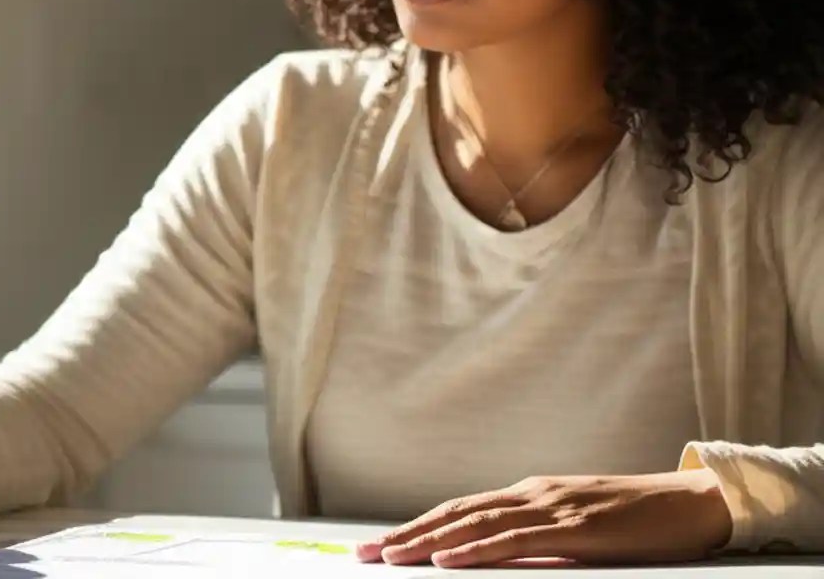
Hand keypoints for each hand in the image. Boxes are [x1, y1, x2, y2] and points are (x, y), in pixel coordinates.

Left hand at [356, 470, 732, 568]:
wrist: (692, 505)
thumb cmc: (636, 522)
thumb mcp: (575, 530)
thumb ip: (535, 539)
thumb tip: (491, 561)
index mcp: (529, 495)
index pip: (459, 511)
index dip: (416, 527)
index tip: (380, 546)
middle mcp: (531, 495)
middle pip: (454, 514)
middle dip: (406, 535)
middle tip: (364, 555)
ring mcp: (551, 507)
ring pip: (474, 524)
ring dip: (427, 542)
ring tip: (391, 557)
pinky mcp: (574, 527)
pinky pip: (515, 540)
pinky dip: (477, 549)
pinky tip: (449, 560)